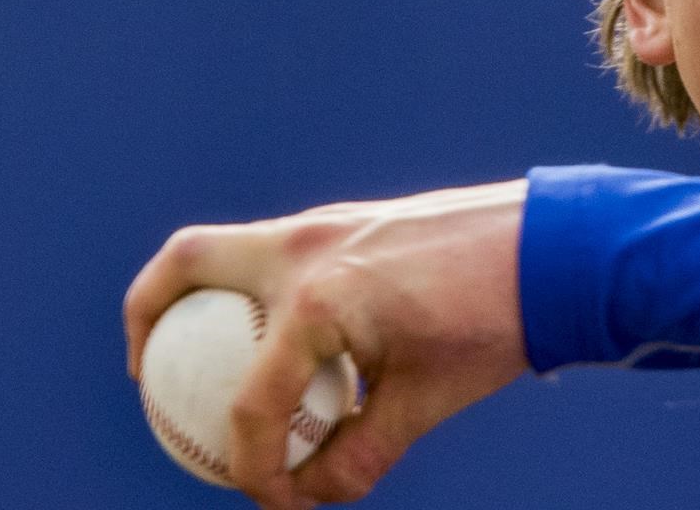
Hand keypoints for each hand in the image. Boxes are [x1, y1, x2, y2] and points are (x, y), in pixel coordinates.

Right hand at [124, 180, 531, 508]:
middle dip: (146, 319)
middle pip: (185, 266)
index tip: (273, 499)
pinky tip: (279, 334)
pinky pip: (272, 251)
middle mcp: (304, 249)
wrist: (553, 247)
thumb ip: (362, 452)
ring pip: (224, 247)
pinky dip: (251, 288)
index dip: (253, 467)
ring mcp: (324, 222)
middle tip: (150, 377)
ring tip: (199, 355)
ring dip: (196, 296)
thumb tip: (316, 495)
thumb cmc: (494, 320)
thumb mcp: (427, 399)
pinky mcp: (348, 218)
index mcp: (318, 302)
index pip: (252, 403)